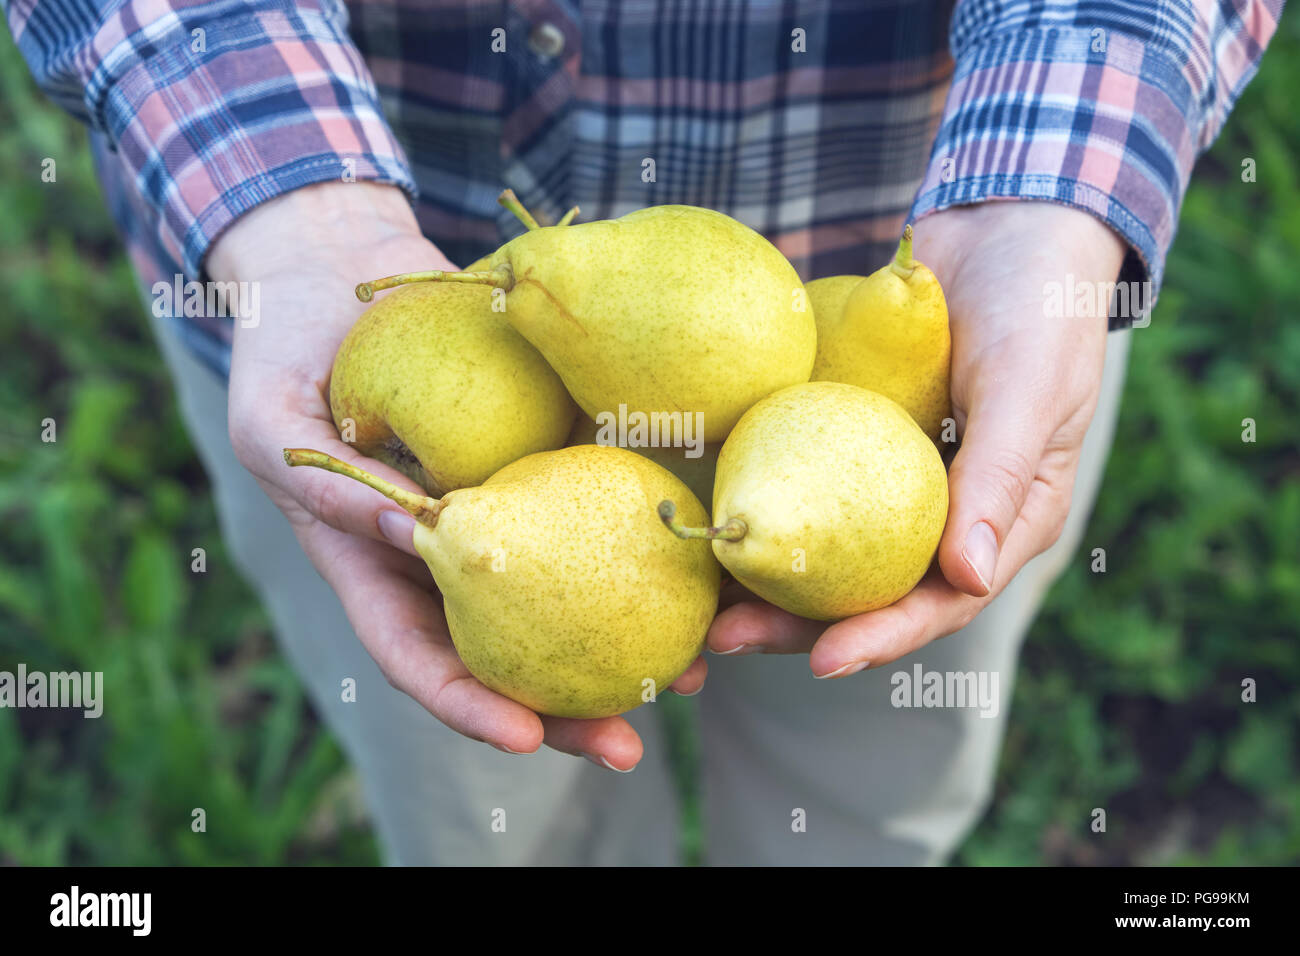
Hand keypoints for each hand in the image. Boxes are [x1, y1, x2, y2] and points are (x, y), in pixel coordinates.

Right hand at [209, 182, 701, 769]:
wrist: (340, 275)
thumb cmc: (285, 347)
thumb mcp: (271, 412)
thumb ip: (320, 476)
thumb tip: (399, 529)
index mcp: (374, 564)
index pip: (417, 654)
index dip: (466, 704)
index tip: (524, 736)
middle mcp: (447, 552)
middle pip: (508, 648)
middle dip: (566, 710)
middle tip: (630, 743)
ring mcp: (501, 508)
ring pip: (567, 590)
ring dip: (627, 637)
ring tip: (694, 665)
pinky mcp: (542, 457)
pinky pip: (592, 501)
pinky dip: (641, 538)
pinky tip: (696, 560)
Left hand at [709, 201, 1126, 674]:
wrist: (1004, 229)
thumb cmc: (1037, 309)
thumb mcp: (1029, 390)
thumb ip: (1001, 480)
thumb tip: (967, 581)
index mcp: (1000, 524)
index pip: (940, 603)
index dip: (883, 638)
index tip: (822, 661)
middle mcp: (941, 516)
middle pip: (866, 590)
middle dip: (797, 624)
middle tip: (724, 639)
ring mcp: (890, 480)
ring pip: (826, 547)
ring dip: (766, 577)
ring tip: (700, 602)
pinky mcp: (849, 441)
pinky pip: (803, 483)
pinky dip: (762, 505)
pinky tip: (705, 517)